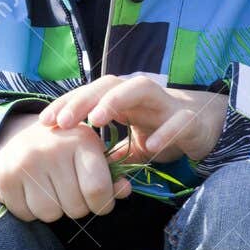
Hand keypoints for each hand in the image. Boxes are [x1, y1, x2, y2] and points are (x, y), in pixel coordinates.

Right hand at [0, 109, 131, 222]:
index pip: (97, 189)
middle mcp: (52, 149)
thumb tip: (124, 192)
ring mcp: (26, 163)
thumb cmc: (64, 149)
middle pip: (75, 207)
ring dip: (55, 211)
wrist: (17, 135)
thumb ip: (111, 174)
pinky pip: (26, 214)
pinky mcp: (5, 177)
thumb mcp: (91, 153)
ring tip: (52, 192)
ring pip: (50, 214)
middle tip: (71, 193)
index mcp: (80, 140)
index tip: (99, 201)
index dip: (103, 204)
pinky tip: (32, 193)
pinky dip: (31, 211)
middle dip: (78, 208)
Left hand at [35, 72, 227, 165]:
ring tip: (97, 119)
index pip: (90, 94)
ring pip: (140, 89)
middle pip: (109, 85)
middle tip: (63, 121)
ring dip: (116, 100)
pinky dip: (165, 132)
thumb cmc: (161, 130)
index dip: (67, 104)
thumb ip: (108, 151)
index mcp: (123, 99)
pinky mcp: (189, 119)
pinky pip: (178, 121)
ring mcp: (165, 103)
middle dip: (83, 100)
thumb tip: (76, 165)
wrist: (204, 127)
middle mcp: (140, 95)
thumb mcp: (129, 144)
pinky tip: (150, 146)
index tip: (45, 122)